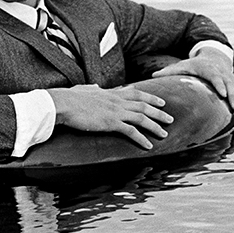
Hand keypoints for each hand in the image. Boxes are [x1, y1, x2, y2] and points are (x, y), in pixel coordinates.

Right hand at [49, 84, 173, 149]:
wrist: (63, 103)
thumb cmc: (70, 98)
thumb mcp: (84, 89)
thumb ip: (93, 88)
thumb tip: (96, 87)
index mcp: (110, 93)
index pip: (136, 93)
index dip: (150, 97)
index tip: (160, 101)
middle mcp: (116, 100)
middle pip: (143, 105)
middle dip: (158, 112)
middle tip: (170, 118)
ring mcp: (115, 111)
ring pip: (141, 118)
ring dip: (155, 126)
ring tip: (165, 133)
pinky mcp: (111, 122)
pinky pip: (131, 131)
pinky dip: (142, 139)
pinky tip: (148, 146)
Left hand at [152, 52, 233, 118]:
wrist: (213, 58)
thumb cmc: (194, 65)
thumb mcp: (182, 66)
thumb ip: (169, 71)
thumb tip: (153, 76)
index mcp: (210, 69)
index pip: (216, 77)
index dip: (220, 84)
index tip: (223, 93)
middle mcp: (224, 75)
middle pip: (231, 86)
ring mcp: (233, 81)